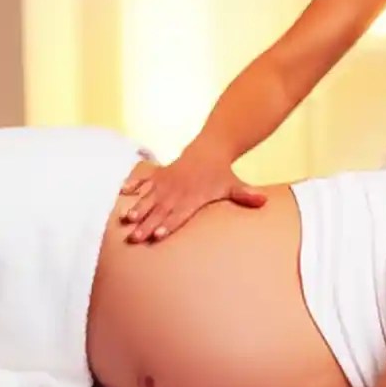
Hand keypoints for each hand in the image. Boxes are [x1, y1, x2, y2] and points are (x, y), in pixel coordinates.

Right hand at [117, 149, 266, 243]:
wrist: (210, 149)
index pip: (180, 215)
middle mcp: (178, 190)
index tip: (158, 235)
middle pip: (161, 211)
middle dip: (147, 224)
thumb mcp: (233, 185)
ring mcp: (166, 181)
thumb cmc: (221, 174)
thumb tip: (264, 202)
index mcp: (194, 197)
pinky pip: (144, 179)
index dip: (169, 225)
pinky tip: (122, 192)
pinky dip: (133, 184)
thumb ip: (245, 195)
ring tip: (126, 219)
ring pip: (149, 197)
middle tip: (135, 238)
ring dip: (138, 208)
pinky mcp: (159, 174)